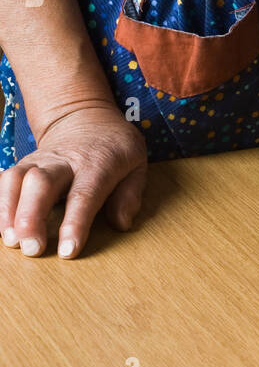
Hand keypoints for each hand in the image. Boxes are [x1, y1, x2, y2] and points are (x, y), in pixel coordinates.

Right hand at [0, 104, 147, 257]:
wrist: (83, 116)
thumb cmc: (114, 146)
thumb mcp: (137, 163)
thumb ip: (131, 193)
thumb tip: (121, 223)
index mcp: (97, 163)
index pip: (84, 194)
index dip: (75, 223)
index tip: (68, 250)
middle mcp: (64, 160)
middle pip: (40, 183)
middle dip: (32, 217)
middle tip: (32, 248)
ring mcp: (39, 161)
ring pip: (15, 179)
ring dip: (9, 211)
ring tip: (11, 241)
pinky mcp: (23, 165)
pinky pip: (4, 181)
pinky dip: (0, 204)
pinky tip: (2, 228)